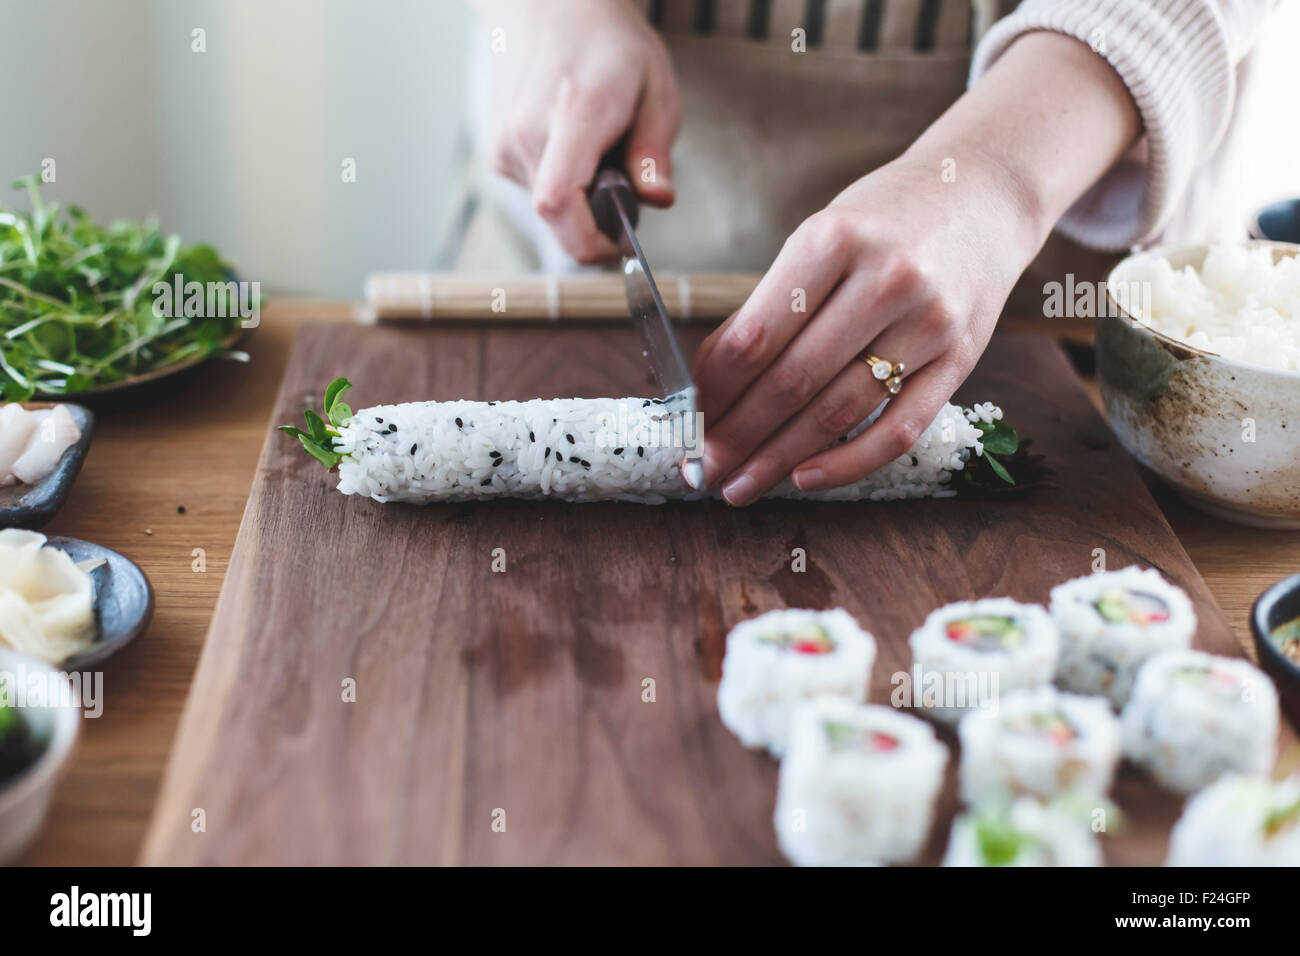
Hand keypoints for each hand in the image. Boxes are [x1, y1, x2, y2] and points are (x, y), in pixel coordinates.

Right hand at [474, 0, 680, 262]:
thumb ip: (655, 151)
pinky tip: (572, 147)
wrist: (552, 10)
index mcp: (572, 114)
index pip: (558, 202)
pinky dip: (562, 185)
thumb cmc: (610, 47)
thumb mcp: (656, 91)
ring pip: (549, 210)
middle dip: (596, 219)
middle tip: (622, 182)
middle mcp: (526, 132)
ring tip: (597, 150)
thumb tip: (657, 200)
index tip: (620, 246)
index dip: (589, 242)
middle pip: (557, 217)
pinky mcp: (497, 154)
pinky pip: (536, 193)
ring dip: (581, 199)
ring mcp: (504, 145)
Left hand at [691, 152, 1038, 504]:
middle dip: (739, 436)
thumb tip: (711, 385)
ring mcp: (929, 322)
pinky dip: (847, 463)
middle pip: (793, 381)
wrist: (982, 192)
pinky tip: (803, 478)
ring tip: (741, 486)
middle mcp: (886, 279)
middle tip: (702, 471)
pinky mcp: (962, 358)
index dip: (714, 392)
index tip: (686, 425)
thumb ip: (770, 307)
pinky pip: (898, 429)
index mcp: (834, 239)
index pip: (756, 336)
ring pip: (839, 411)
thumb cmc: (885, 218)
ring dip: (780, 459)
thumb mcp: (820, 238)